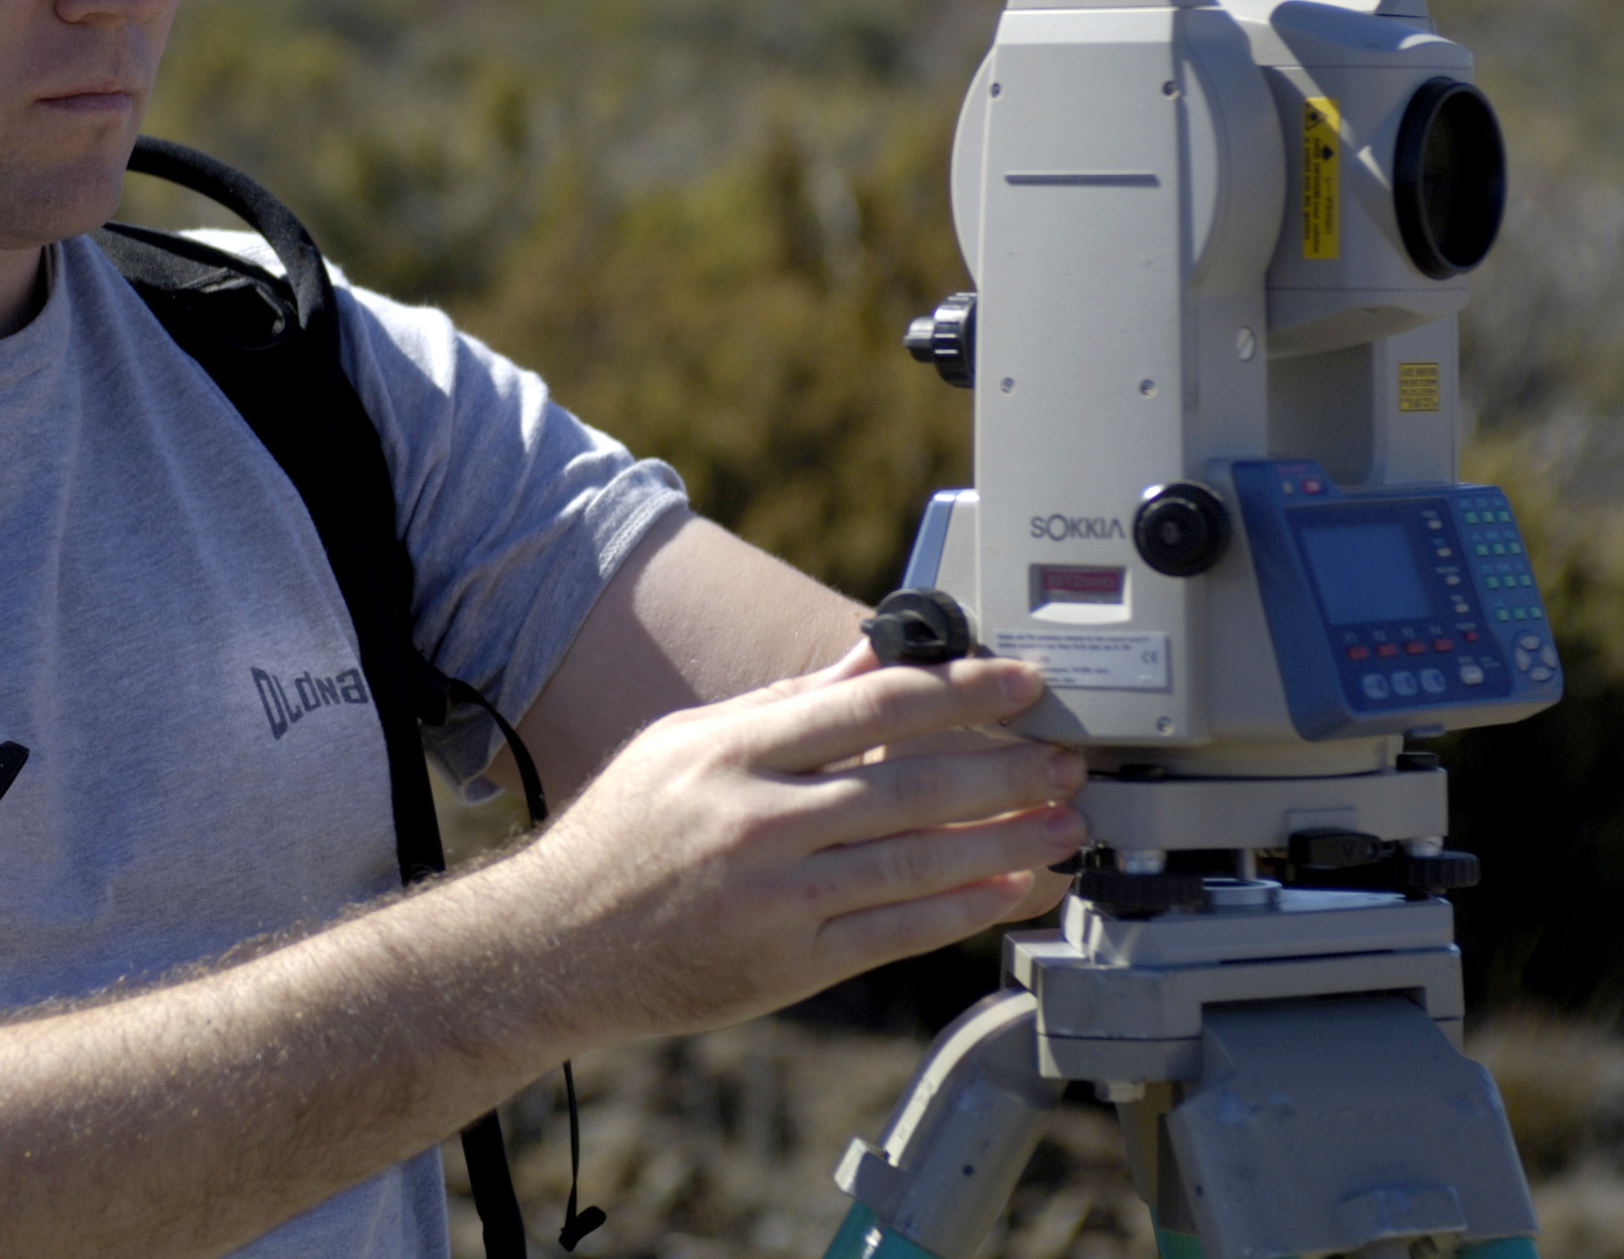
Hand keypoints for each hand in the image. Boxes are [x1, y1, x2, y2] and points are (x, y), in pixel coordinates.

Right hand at [488, 649, 1085, 1046]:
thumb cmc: (622, 836)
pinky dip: (963, 911)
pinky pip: (897, 935)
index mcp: (730, 751)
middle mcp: (756, 821)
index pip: (870, 707)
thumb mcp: (684, 744)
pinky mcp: (789, 966)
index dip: (960, 692)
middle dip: (1006, 770)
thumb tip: (871, 658)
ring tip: (1065, 824)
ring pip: (916, 864)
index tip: (1022, 683)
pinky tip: (1012, 889)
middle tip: (1068, 758)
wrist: (555, 946)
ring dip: (1006, 841)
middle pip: (909, 787)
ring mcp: (776, 899)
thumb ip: (784, 704)